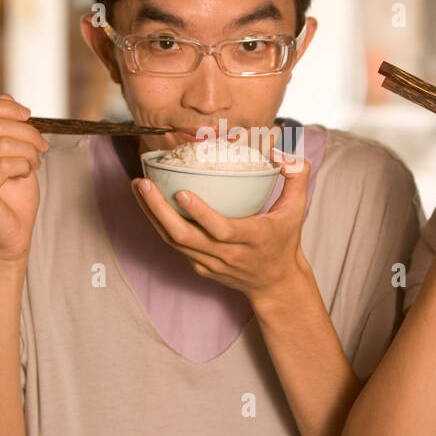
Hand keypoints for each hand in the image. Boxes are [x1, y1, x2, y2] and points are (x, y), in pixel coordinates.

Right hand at [0, 94, 47, 264]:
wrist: (14, 233)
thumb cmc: (16, 193)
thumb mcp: (17, 152)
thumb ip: (8, 126)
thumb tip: (4, 95)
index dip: (4, 106)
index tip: (28, 115)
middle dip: (27, 132)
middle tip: (42, 147)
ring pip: (3, 144)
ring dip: (29, 152)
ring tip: (35, 164)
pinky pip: (5, 165)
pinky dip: (24, 165)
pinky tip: (27, 173)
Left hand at [131, 147, 310, 304]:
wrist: (275, 284)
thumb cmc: (284, 241)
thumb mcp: (297, 209)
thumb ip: (296, 175)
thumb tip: (278, 150)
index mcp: (252, 239)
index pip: (222, 230)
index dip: (200, 213)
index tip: (181, 191)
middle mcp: (228, 254)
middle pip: (185, 236)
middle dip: (159, 210)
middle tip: (144, 183)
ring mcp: (211, 263)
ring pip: (173, 241)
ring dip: (151, 214)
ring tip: (138, 187)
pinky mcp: (200, 267)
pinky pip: (174, 245)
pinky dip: (158, 223)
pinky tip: (148, 202)